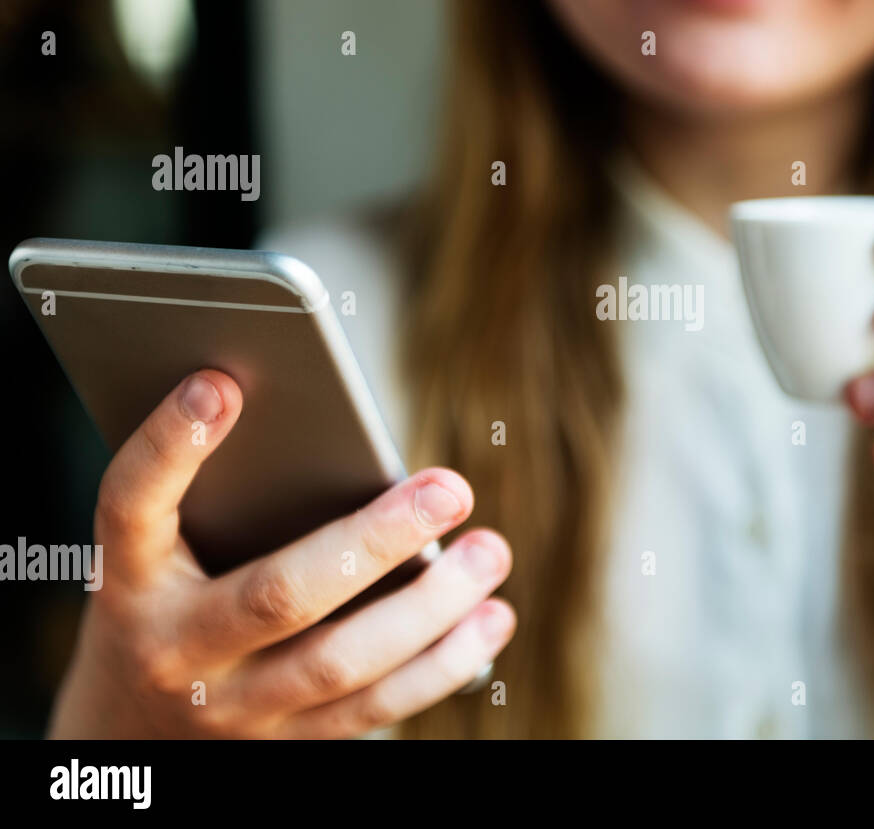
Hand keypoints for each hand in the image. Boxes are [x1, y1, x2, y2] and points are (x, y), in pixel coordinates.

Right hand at [49, 370, 514, 737]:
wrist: (125, 737)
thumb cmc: (165, 608)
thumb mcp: (160, 559)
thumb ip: (222, 499)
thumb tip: (343, 440)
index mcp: (129, 582)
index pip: (131, 504)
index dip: (170, 444)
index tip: (221, 383)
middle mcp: (176, 651)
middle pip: (280, 595)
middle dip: (375, 539)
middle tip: (451, 488)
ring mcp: (233, 710)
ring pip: (343, 662)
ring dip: (433, 606)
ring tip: (490, 551)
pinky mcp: (285, 747)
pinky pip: (375, 708)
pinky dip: (444, 662)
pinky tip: (492, 617)